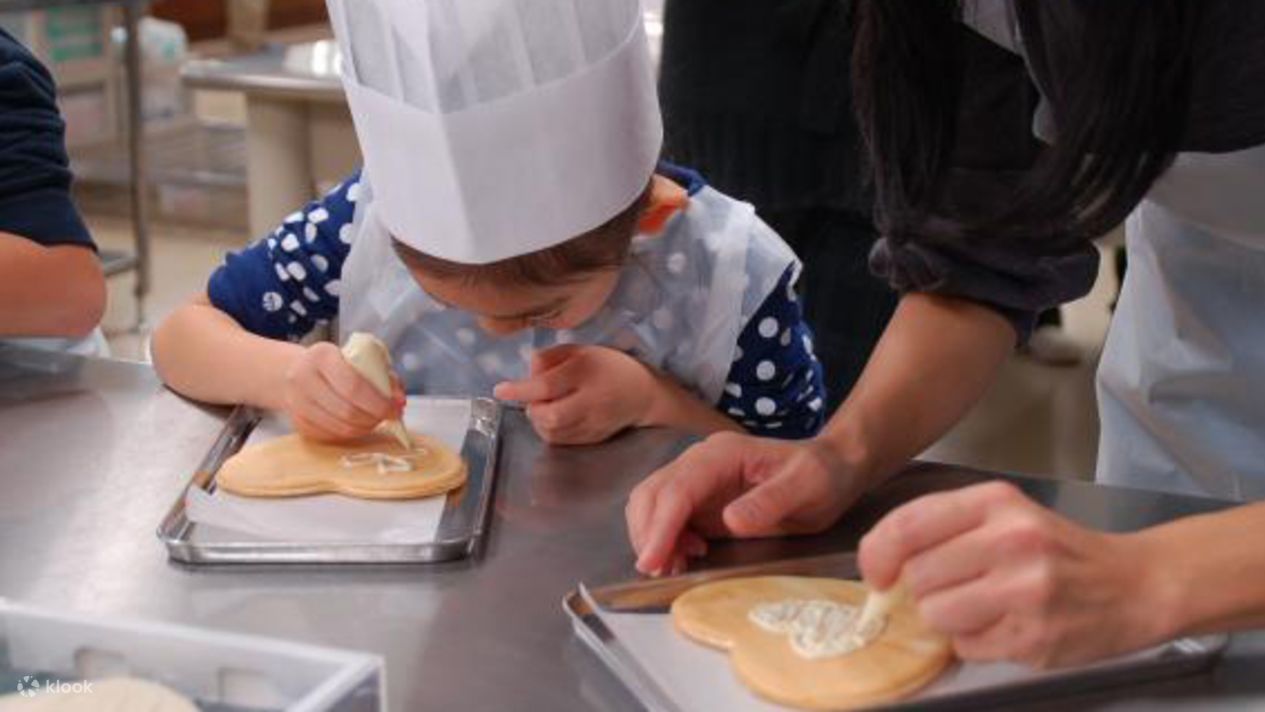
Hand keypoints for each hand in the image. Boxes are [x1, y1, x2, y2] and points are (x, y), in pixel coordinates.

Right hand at [281, 341, 404, 441]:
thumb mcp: (360, 358)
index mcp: (322, 356)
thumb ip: (383, 376)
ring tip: (374, 419)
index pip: (354, 385)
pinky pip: (331, 436)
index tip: (394, 408)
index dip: (378, 402)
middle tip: (387, 416)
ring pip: (340, 427)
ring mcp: (297, 404)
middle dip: (374, 418)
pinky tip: (358, 424)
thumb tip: (399, 400)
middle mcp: (303, 379)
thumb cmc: (336, 363)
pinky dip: (350, 434)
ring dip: (364, 428)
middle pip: (347, 410)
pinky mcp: (298, 423)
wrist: (295, 370)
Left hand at [493, 345, 658, 444]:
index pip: (547, 385)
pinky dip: (549, 431)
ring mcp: (594, 423)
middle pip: (550, 415)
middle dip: (532, 409)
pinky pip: (561, 440)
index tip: (500, 390)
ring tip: (545, 407)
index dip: (520, 389)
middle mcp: (591, 400)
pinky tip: (554, 418)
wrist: (643, 394)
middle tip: (532, 399)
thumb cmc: (607, 366)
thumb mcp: (580, 350)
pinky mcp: (594, 439)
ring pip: (552, 432)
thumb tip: (527, 372)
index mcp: (585, 371)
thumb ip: (551, 357)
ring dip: (539, 421)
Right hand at [626, 432, 864, 575]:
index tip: (652, 561)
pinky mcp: (700, 500)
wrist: (832, 469)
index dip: (660, 526)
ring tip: (671, 567)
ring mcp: (698, 480)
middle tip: (658, 571)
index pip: (677, 489)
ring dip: (651, 538)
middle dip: (646, 533)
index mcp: (722, 454)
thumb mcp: (805, 486)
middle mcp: (701, 462)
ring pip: (651, 505)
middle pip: (652, 494)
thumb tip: (730, 520)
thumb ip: (768, 501)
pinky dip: (663, 540)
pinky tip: (684, 557)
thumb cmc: (821, 475)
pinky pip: (667, 518)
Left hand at [859, 481, 1170, 667]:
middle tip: (958, 587)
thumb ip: (944, 528)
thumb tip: (881, 562)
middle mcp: (1011, 541)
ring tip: (984, 607)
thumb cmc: (1059, 550)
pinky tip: (1008, 626)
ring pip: (936, 614)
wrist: (1136, 585)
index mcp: (997, 503)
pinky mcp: (1033, 638)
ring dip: (948, 619)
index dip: (878, 553)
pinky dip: (976, 643)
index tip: (878, 572)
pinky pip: (966, 647)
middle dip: (925, 589)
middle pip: (918, 576)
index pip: (908, 525)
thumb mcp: (1005, 515)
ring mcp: (1025, 592)